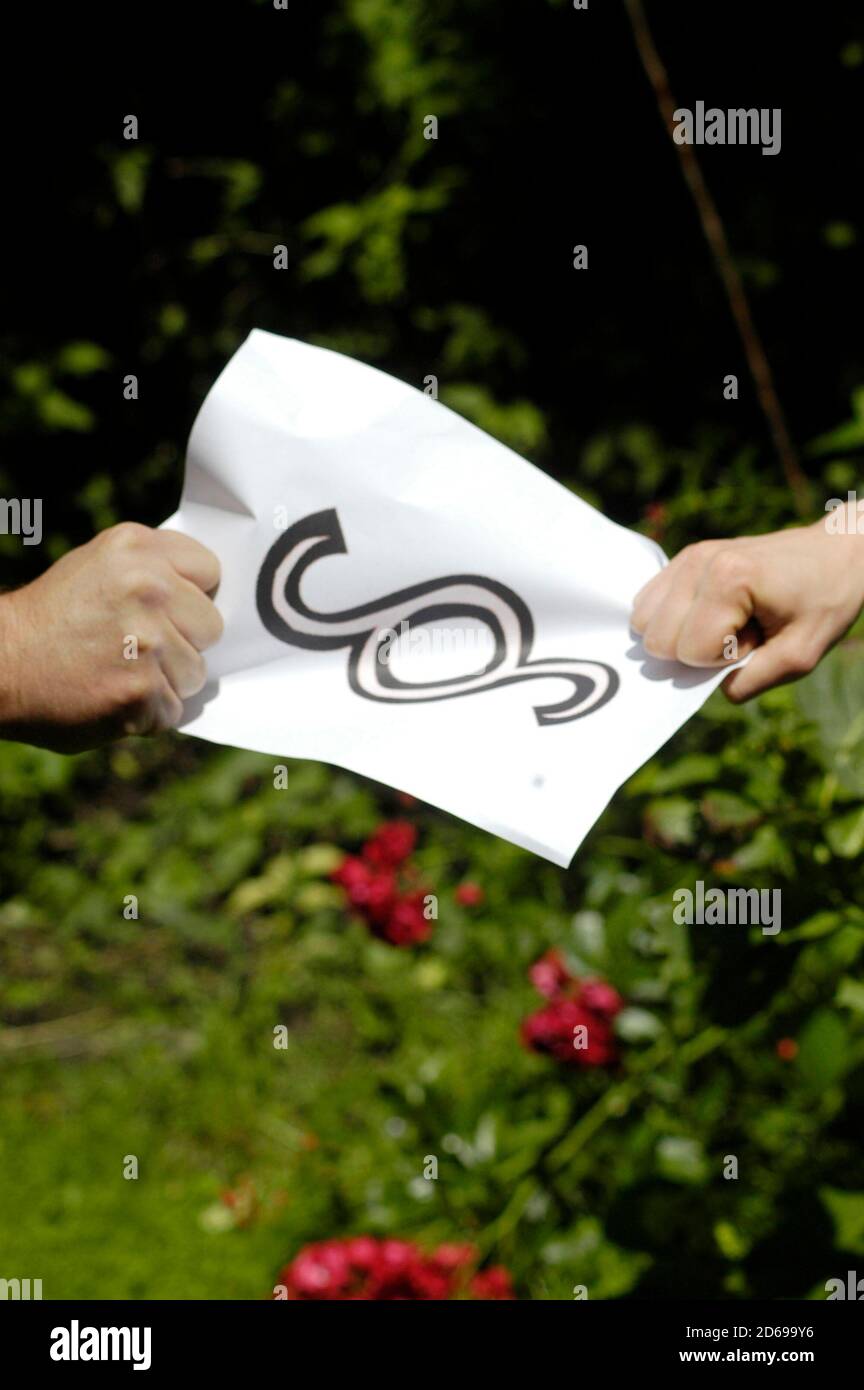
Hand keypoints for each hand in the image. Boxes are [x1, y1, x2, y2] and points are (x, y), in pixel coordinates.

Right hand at [0, 523, 222, 750]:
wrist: (0, 665)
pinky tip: (110, 696)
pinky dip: (146, 713)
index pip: (210, 571)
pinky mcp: (141, 692)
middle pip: (211, 625)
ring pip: (195, 672)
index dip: (191, 595)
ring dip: (164, 681)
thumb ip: (153, 569)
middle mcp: (147, 588)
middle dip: (183, 641)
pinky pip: (172, 710)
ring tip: (119, 670)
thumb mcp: (98, 565)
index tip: (166, 609)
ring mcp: (147, 642)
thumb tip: (206, 593)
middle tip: (137, 646)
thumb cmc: (53, 617)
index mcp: (136, 549)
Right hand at [630, 516, 863, 701]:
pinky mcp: (683, 558)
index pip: (690, 652)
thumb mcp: (802, 654)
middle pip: (658, 640)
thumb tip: (714, 689)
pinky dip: (672, 618)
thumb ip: (754, 681)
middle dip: (697, 648)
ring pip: (644, 622)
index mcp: (729, 581)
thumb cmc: (825, 601)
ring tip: (728, 619)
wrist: (837, 552)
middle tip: (742, 629)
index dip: (723, 659)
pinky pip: (647, 604)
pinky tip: (711, 610)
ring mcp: (687, 557)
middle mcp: (699, 563)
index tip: (758, 637)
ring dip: (683, 633)